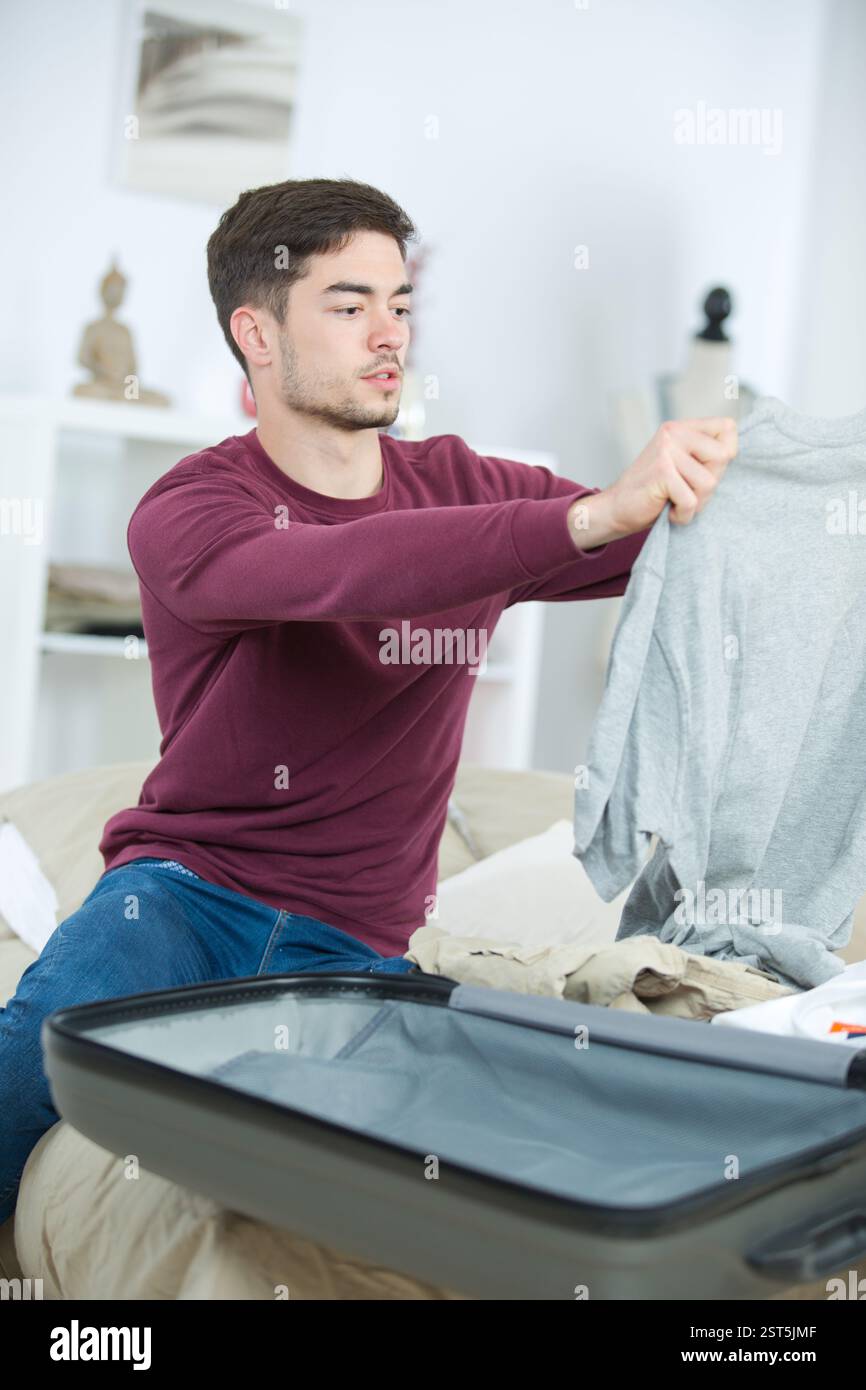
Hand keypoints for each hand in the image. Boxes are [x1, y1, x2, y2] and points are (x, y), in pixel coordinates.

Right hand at [567, 417, 737, 549]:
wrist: (614, 510)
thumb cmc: (653, 493)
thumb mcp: (682, 466)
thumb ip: (705, 456)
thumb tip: (736, 452)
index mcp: (680, 428)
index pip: (728, 428)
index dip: (727, 453)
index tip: (705, 470)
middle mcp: (674, 433)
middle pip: (723, 457)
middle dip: (710, 483)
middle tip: (684, 491)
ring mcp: (667, 451)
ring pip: (710, 482)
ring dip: (696, 502)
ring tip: (674, 501)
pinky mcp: (662, 472)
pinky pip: (692, 500)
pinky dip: (683, 515)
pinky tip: (668, 512)